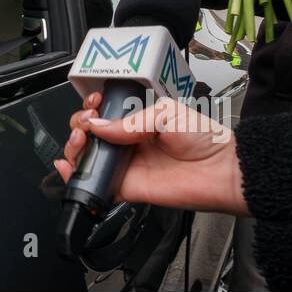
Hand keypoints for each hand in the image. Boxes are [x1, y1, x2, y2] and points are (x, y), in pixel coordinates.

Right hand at [53, 91, 247, 214]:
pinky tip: (69, 166)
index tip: (93, 104)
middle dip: (78, 125)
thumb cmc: (204, 137)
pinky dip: (77, 178)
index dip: (91, 108)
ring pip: (88, 158)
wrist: (222, 169)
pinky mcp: (127, 187)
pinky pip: (97, 185)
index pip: (103, 114)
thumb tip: (98, 126)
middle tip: (85, 124)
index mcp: (137, 121)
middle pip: (90, 135)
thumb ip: (129, 122)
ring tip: (80, 140)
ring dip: (74, 147)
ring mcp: (127, 165)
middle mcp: (129, 143)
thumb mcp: (164, 113)